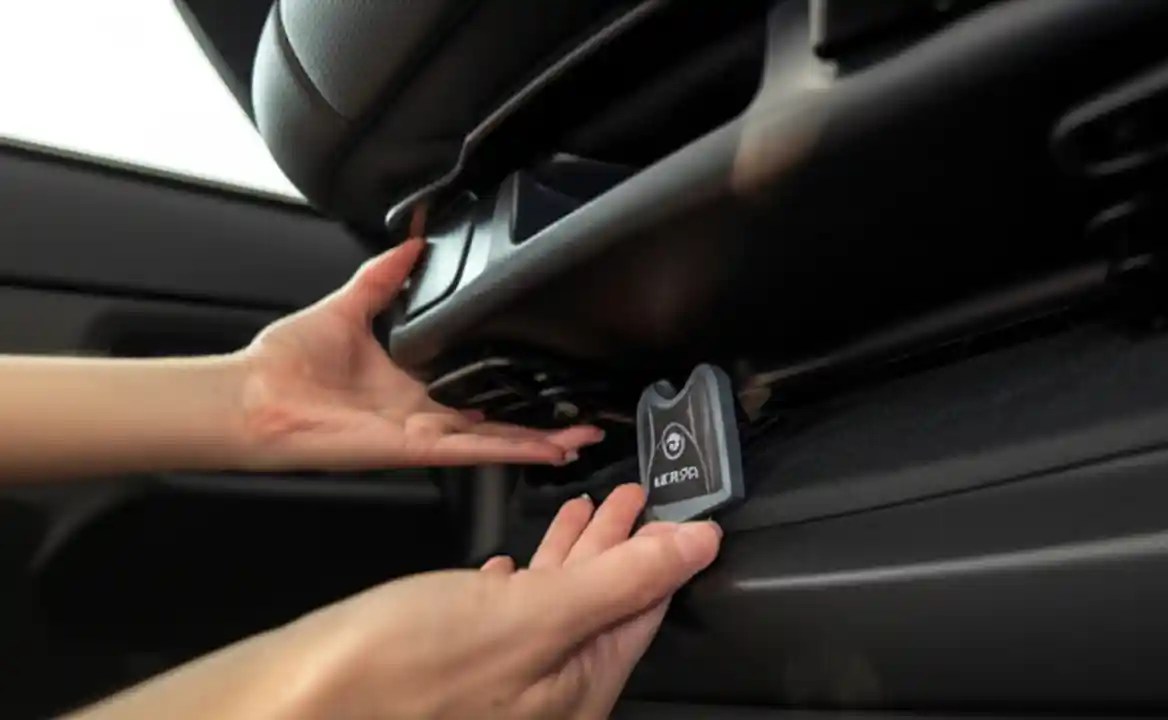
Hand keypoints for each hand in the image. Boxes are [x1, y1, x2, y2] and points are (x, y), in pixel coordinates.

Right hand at [71, 485, 721, 719]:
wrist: (301, 696)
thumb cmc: (401, 666)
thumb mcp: (533, 612)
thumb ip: (620, 578)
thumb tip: (697, 547)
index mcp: (578, 693)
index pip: (643, 611)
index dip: (661, 552)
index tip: (674, 507)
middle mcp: (547, 699)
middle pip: (603, 607)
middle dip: (621, 545)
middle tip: (634, 497)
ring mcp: (503, 686)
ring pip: (558, 607)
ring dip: (575, 553)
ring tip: (590, 510)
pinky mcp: (461, 671)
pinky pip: (513, 619)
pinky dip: (525, 580)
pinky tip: (514, 563)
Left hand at [237, 239, 602, 470]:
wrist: (251, 396)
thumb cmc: (284, 365)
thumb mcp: (346, 305)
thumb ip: (382, 278)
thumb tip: (409, 243)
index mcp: (408, 384)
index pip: (473, 387)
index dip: (512, 385)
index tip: (547, 377)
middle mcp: (421, 413)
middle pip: (496, 419)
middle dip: (542, 421)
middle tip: (586, 416)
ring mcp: (420, 434)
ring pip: (494, 439)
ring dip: (540, 439)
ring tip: (583, 435)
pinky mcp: (412, 448)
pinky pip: (471, 449)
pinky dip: (511, 449)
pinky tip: (546, 448)